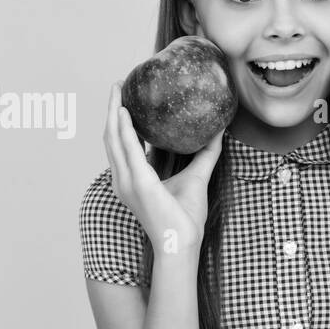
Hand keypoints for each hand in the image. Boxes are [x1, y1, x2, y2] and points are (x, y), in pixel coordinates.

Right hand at [103, 81, 224, 254]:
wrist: (181, 242)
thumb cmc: (185, 218)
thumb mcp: (196, 177)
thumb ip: (205, 153)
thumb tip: (218, 131)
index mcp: (132, 179)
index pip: (121, 145)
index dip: (120, 122)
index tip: (124, 101)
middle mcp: (123, 179)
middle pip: (111, 137)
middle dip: (111, 110)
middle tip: (117, 86)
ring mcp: (127, 181)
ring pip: (113, 139)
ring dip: (113, 112)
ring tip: (117, 91)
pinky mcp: (138, 182)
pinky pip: (127, 149)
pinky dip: (124, 128)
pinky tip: (125, 111)